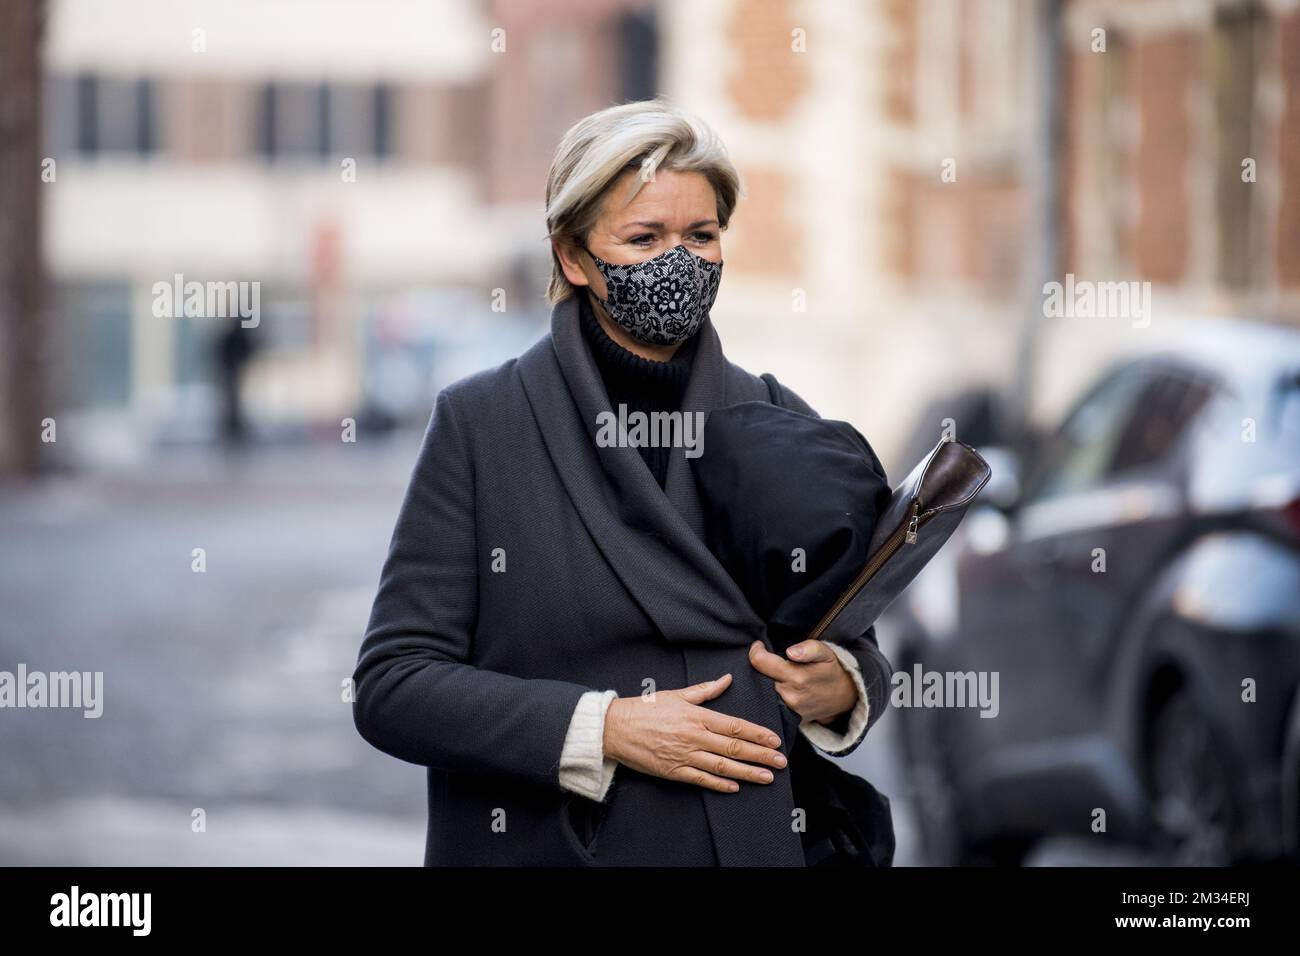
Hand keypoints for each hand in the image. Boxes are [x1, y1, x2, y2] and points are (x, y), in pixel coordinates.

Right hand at [601, 674, 787, 792]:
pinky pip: (701, 779)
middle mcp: (694, 736)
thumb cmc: (646, 708)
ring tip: (767, 777)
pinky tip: (735, 788)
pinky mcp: (673, 771)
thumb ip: (705, 690)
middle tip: (781, 761)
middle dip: (761, 755)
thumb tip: (727, 679)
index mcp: (697, 716)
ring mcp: (684, 756)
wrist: (616, 728)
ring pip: (722, 766)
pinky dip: (719, 785)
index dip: (757, 733)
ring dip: (747, 773)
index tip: (774, 739)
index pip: (735, 725)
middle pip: (734, 747)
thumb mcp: (677, 694)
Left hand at [748, 639, 856, 725]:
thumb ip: (809, 649)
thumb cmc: (830, 670)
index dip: (756, 650)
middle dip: (758, 666)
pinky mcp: (788, 718)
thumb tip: (791, 652)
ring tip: (772, 672)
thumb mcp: (826, 653)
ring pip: (761, 691)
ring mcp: (788, 709)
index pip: (760, 662)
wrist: (842, 697)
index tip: (760, 646)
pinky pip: (768, 704)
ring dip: (762, 680)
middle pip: (757, 677)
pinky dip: (767, 694)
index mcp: (797, 676)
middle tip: (767, 660)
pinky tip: (776, 686)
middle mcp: (790, 695)